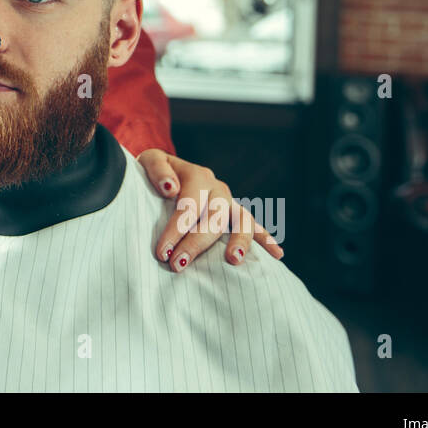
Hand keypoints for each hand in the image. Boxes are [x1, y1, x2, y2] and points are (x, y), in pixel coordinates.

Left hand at [137, 148, 284, 270]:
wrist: (164, 172)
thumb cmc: (154, 173)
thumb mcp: (149, 162)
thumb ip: (157, 170)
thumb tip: (170, 188)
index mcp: (197, 175)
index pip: (189, 205)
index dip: (176, 229)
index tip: (162, 252)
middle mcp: (217, 188)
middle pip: (213, 217)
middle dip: (196, 243)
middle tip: (177, 265)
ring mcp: (229, 201)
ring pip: (241, 220)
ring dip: (239, 241)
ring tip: (232, 260)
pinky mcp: (234, 213)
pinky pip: (254, 225)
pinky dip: (266, 238)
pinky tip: (277, 254)